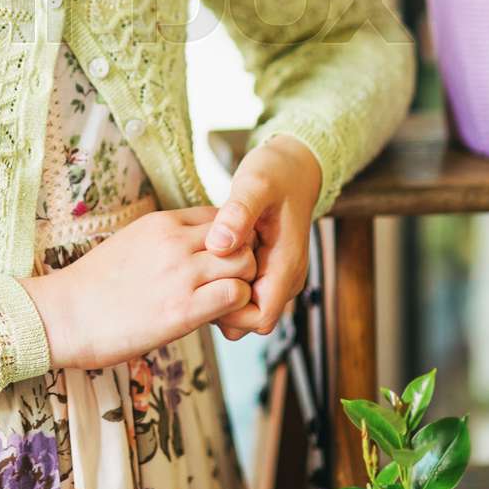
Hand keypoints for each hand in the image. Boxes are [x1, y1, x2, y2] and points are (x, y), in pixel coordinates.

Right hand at [20, 205, 258, 369]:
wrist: (64, 315)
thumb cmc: (92, 287)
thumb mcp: (130, 244)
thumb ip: (164, 242)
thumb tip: (189, 251)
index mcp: (161, 222)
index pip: (219, 217)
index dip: (229, 240)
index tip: (220, 262)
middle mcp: (175, 241)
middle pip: (239, 236)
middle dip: (242, 259)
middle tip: (231, 283)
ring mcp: (181, 273)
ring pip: (244, 263)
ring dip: (242, 283)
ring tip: (226, 303)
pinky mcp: (184, 309)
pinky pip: (236, 295)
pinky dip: (236, 307)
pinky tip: (218, 319)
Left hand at [204, 134, 322, 340]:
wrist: (292, 168)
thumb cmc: (275, 174)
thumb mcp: (255, 186)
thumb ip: (238, 214)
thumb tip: (218, 245)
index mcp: (286, 265)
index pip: (260, 317)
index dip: (231, 311)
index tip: (207, 285)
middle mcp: (284, 278)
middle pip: (250, 320)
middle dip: (221, 307)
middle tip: (196, 275)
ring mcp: (275, 275)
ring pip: (244, 309)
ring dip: (220, 294)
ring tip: (200, 265)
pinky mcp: (264, 269)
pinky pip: (241, 291)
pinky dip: (223, 282)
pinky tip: (206, 258)